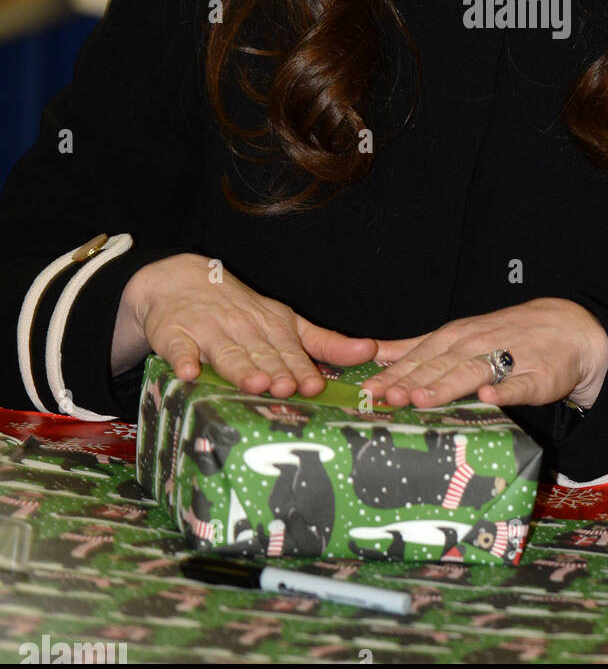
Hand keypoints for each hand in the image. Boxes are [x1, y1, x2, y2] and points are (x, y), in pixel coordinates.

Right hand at [116, 254, 375, 396]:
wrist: (181, 280)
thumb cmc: (242, 311)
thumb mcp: (285, 322)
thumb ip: (325, 342)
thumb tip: (371, 351)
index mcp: (271, 327)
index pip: (288, 350)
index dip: (300, 368)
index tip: (313, 385)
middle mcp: (242, 327)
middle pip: (259, 353)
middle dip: (274, 370)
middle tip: (286, 388)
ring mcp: (207, 331)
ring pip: (225, 352)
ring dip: (239, 367)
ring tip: (252, 383)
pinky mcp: (173, 335)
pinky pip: (178, 348)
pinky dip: (183, 359)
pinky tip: (188, 373)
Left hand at [358, 298, 607, 410]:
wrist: (569, 327)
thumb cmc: (506, 335)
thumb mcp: (459, 336)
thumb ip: (418, 348)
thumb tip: (374, 355)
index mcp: (456, 337)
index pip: (420, 355)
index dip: (394, 373)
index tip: (370, 390)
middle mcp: (478, 344)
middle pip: (441, 364)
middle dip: (413, 381)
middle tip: (388, 397)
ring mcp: (509, 358)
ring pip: (474, 372)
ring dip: (448, 385)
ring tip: (423, 398)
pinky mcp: (538, 376)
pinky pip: (520, 384)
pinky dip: (504, 390)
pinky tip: (489, 397)